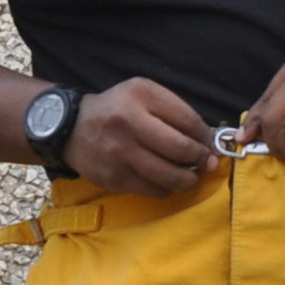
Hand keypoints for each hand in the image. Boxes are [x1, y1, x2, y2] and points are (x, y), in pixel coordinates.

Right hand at [73, 78, 213, 194]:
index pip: (187, 119)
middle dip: (202, 159)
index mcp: (140, 96)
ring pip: (169, 176)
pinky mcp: (114, 178)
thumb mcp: (143, 93)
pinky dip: (166, 188)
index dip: (205, 136)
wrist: (73, 128)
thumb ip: (174, 110)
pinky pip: (153, 190)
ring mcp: (119, 153)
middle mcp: (128, 123)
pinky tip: (166, 180)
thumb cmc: (117, 109)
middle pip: (180, 149)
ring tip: (191, 175)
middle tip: (208, 163)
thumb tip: (207, 138)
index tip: (211, 144)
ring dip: (188, 179)